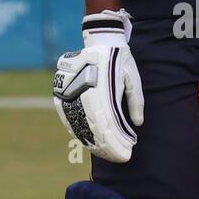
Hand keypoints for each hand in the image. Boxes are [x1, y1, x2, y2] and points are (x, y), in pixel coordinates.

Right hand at [53, 9, 143, 162]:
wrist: (99, 40)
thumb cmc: (120, 59)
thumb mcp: (133, 78)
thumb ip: (136, 101)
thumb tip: (138, 124)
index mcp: (101, 86)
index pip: (107, 123)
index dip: (116, 143)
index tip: (125, 155)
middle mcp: (82, 90)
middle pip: (92, 127)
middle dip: (106, 147)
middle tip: (118, 158)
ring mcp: (68, 91)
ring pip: (78, 124)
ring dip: (91, 142)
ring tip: (105, 153)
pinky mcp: (61, 91)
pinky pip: (67, 116)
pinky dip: (78, 131)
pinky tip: (88, 142)